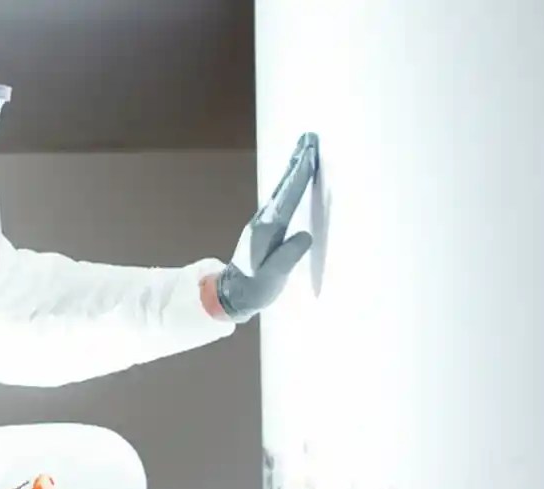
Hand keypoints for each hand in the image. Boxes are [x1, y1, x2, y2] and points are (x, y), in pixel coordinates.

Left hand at [213, 132, 318, 322]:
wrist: (233, 295)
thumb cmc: (254, 288)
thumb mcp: (272, 277)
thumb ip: (287, 256)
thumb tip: (305, 236)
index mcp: (267, 230)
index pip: (288, 198)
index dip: (299, 176)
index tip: (309, 155)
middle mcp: (264, 221)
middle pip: (284, 186)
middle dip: (296, 162)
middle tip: (308, 139)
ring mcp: (264, 223)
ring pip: (282, 191)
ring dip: (293, 170)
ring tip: (305, 151)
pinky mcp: (267, 228)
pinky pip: (283, 200)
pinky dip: (291, 185)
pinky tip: (295, 179)